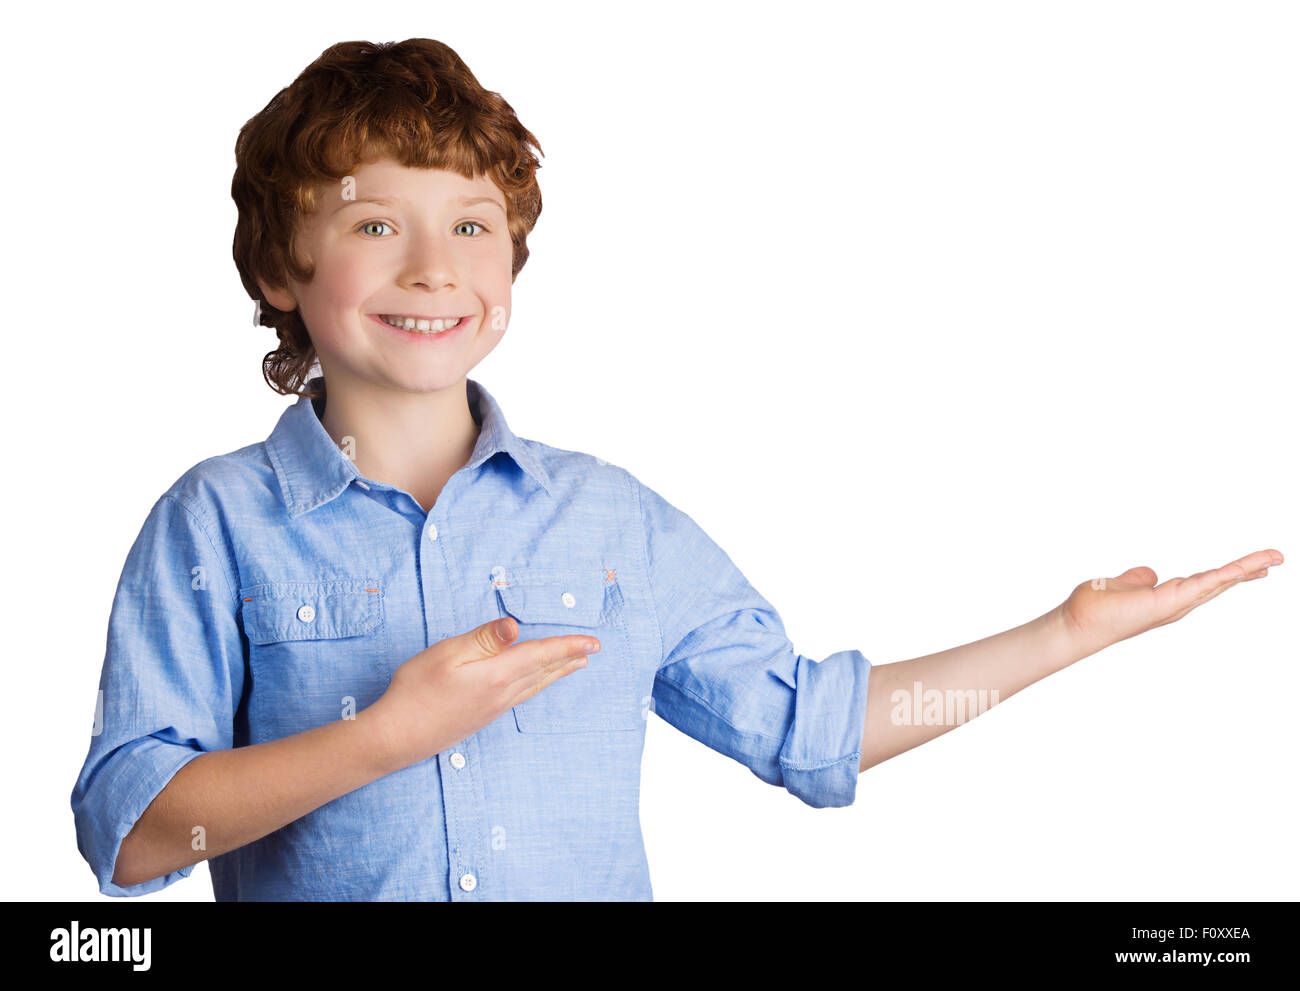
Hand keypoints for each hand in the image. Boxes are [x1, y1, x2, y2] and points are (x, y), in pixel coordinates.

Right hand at [368, 617, 599, 771]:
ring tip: (573, 665)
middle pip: (543, 672)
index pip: (541, 655)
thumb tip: (515, 627)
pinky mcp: (482, 717)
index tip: (593, 642)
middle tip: (592, 651)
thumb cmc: (415, 691)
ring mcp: (492, 709)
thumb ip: (483, 639)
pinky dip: (537, 684)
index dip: (568, 646)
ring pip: (534, 685)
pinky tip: (533, 683)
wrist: (396, 737)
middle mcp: (502, 695)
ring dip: (556, 673)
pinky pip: (520, 695)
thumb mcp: (447, 654)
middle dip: (569, 659)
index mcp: (497, 675)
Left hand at [1059, 548, 1283, 655]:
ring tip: (1274, 558)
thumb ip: (1137, 579)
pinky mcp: (1168, 602)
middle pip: (1220, 583)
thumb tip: (1149, 574)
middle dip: (1248, 570)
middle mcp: (1176, 604)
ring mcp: (1175, 604)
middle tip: (1276, 559)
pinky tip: (1247, 566)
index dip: (1229, 574)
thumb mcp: (1121, 584)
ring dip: (1247, 568)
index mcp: (1168, 598)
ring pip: (1218, 582)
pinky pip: (1204, 584)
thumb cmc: (1093, 609)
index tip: (1253, 567)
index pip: (1206, 583)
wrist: (1077, 623)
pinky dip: (1226, 574)